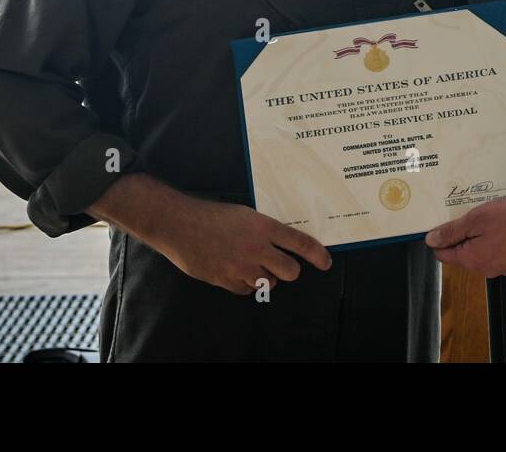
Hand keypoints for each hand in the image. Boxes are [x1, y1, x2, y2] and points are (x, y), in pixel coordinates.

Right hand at [89, 175, 331, 295]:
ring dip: (264, 277)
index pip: (299, 242)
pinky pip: (247, 290)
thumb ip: (264, 230)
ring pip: (269, 283)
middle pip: (290, 271)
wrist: (179, 224)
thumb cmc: (212, 216)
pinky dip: (244, 284)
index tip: (326, 262)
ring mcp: (241, 267)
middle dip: (288, 270)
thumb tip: (282, 243)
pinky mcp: (227, 281)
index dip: (317, 255)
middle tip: (279, 265)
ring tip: (248, 263)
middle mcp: (256, 248)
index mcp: (262, 226)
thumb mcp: (244, 214)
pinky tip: (232, 269)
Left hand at [425, 197, 505, 277]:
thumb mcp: (477, 219)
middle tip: (472, 213)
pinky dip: (493, 238)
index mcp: (472, 260)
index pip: (443, 254)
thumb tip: (430, 241)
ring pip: (479, 250)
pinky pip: (494, 250)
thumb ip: (452, 231)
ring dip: (479, 235)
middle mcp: (485, 270)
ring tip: (488, 216)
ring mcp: (501, 267)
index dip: (441, 236)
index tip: (448, 219)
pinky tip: (502, 224)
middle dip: (462, 234)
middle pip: (462, 252)